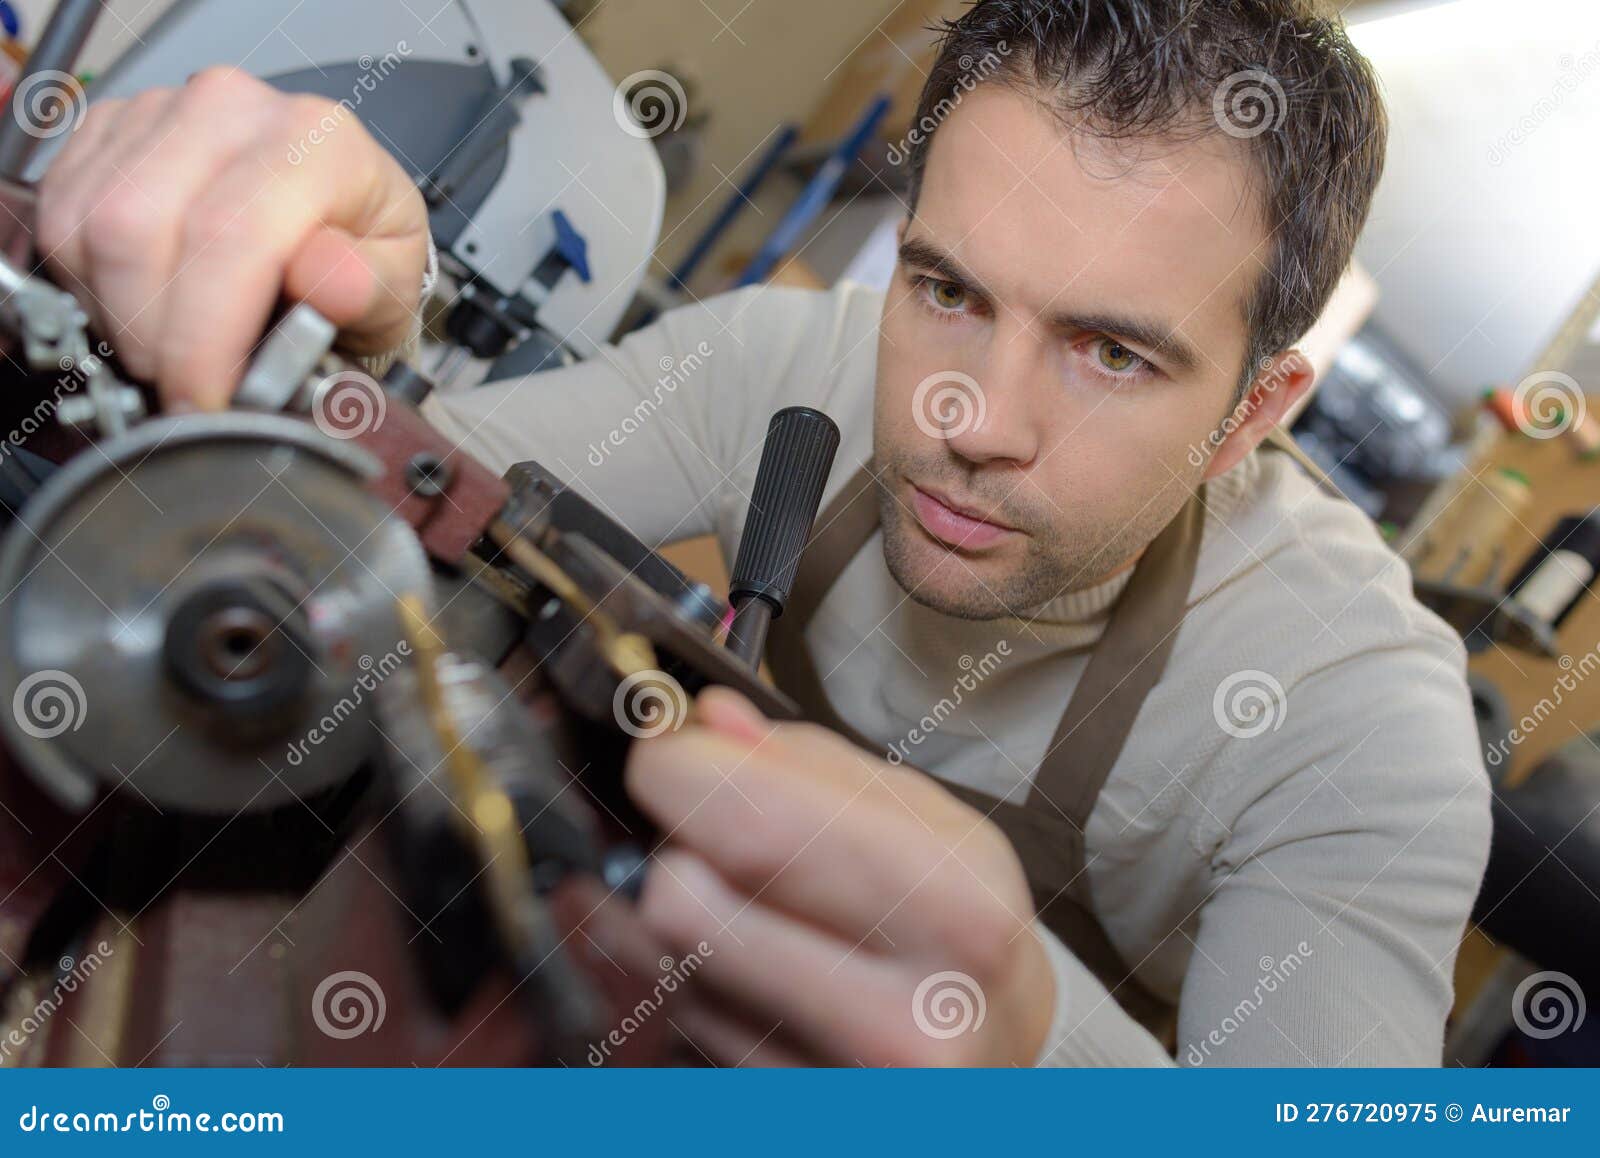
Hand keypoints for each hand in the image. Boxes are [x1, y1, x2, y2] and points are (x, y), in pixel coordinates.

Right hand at [35, 67, 429, 410]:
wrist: (340, 214)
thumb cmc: (365, 253)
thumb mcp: (394, 287)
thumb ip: (369, 289)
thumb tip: (331, 279)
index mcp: (314, 141)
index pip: (231, 237)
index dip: (202, 337)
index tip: (202, 399)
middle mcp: (233, 108)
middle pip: (138, 228)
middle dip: (150, 334)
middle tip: (182, 388)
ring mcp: (164, 111)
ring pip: (88, 223)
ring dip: (115, 313)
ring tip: (166, 350)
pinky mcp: (112, 127)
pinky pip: (61, 211)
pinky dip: (87, 281)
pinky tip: (137, 309)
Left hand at [621, 686, 1055, 1065]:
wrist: (1005, 1049)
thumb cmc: (961, 920)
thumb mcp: (926, 817)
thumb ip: (807, 760)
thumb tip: (705, 720)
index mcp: (950, 912)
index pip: (752, 825)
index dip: (677, 767)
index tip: (670, 744)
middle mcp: (899, 1021)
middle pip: (685, 905)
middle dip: (674, 843)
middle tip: (706, 824)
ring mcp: (836, 1091)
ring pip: (669, 963)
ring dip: (679, 911)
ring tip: (745, 898)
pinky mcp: (781, 1114)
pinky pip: (679, 1022)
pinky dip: (689, 973)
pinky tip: (743, 960)